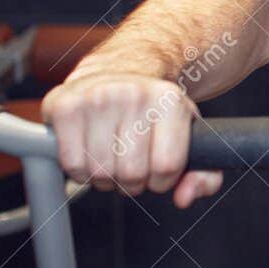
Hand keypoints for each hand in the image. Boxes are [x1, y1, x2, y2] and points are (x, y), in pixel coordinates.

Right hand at [40, 72, 222, 208]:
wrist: (119, 69)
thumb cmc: (155, 111)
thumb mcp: (191, 136)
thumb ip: (205, 175)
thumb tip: (184, 198)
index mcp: (169, 100)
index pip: (166, 167)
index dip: (162, 180)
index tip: (157, 168)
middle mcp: (133, 93)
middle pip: (131, 174)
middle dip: (133, 181)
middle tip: (132, 163)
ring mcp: (95, 97)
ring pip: (100, 173)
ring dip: (106, 178)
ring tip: (112, 157)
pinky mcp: (63, 106)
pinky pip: (71, 164)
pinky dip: (80, 171)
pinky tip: (90, 152)